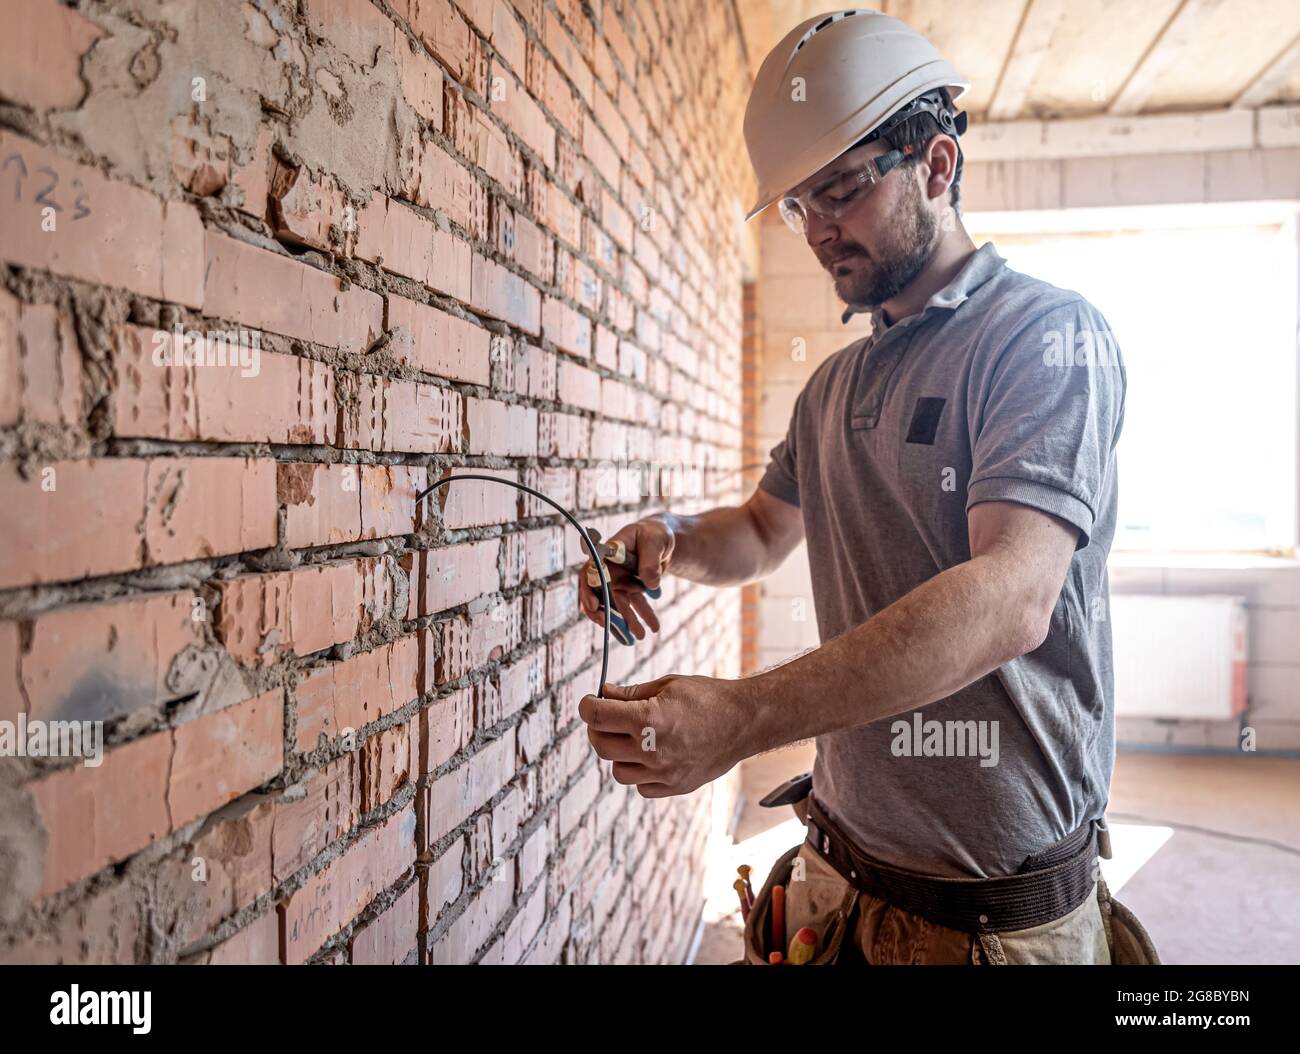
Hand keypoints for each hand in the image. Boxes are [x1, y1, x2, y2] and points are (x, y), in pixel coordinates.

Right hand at [577, 517, 673, 640]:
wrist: (663, 540)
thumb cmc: (654, 534)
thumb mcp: (655, 541)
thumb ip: (650, 560)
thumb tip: (651, 584)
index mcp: (607, 552)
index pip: (590, 572)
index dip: (588, 590)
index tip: (593, 606)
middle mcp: (608, 569)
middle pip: (601, 594)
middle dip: (608, 614)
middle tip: (615, 627)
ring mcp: (617, 581)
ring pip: (618, 605)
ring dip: (628, 621)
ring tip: (642, 635)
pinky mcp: (629, 590)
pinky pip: (631, 607)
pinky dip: (640, 618)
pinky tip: (652, 627)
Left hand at [579, 675, 758, 796]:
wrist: (744, 722)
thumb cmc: (707, 698)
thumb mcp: (667, 685)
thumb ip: (631, 694)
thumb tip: (603, 695)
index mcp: (649, 719)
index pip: (597, 717)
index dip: (588, 707)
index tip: (590, 703)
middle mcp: (652, 750)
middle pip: (601, 745)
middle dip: (598, 729)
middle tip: (609, 717)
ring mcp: (663, 773)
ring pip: (617, 770)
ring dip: (618, 753)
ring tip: (635, 738)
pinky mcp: (675, 786)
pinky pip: (640, 786)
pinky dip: (639, 772)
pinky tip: (652, 755)